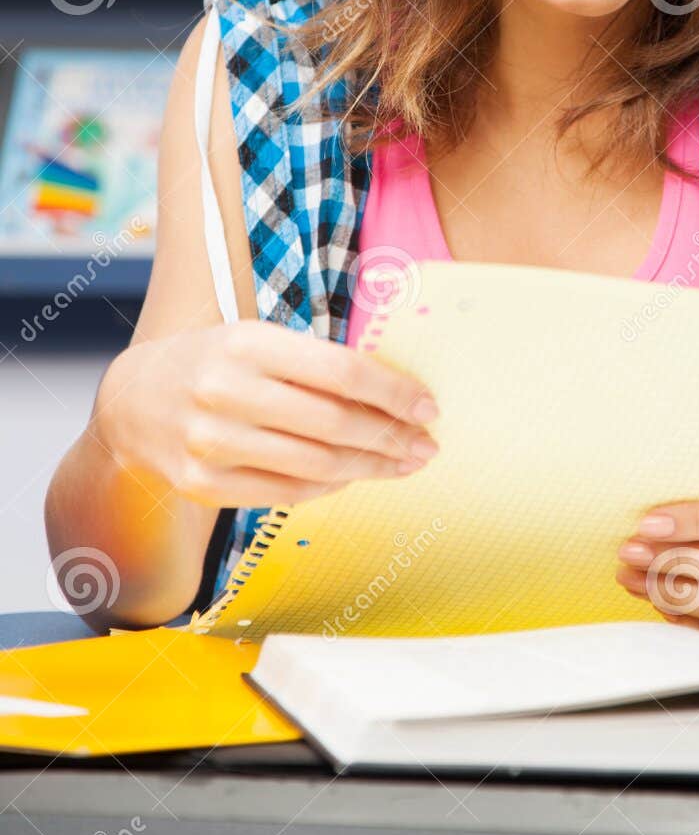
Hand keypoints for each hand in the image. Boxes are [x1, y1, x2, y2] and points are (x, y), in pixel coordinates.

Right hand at [100, 320, 439, 508]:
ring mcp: (210, 442)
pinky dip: (329, 487)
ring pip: (315, 465)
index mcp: (247, 343)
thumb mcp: (258, 340)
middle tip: (426, 445)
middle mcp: (225, 391)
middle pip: (334, 423)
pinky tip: (353, 477)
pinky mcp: (202, 484)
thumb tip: (396, 394)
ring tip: (402, 464)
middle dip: (391, 437)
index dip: (394, 392)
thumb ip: (316, 363)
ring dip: (371, 468)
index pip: (341, 370)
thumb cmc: (215, 362)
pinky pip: (286, 494)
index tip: (428, 407)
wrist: (134, 401)